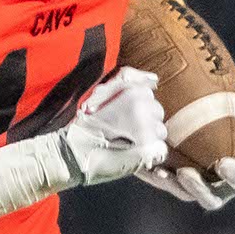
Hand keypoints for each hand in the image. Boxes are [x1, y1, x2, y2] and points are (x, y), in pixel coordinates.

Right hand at [59, 67, 168, 185]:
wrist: (74, 153)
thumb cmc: (85, 125)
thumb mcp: (102, 92)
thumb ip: (128, 79)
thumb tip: (154, 79)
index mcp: (134, 93)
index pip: (149, 97)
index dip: (137, 108)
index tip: (121, 116)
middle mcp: (144, 109)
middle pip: (157, 114)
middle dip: (145, 122)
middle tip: (123, 131)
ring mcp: (148, 131)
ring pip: (160, 132)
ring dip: (148, 137)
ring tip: (127, 143)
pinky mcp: (149, 151)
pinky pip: (160, 150)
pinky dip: (150, 154)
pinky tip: (133, 154)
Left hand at [136, 89, 234, 211]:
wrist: (216, 129)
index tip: (223, 163)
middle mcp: (222, 187)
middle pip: (211, 199)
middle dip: (198, 189)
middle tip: (185, 173)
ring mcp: (199, 188)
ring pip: (185, 194)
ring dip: (173, 185)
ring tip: (161, 172)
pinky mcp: (179, 183)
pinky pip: (168, 184)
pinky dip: (158, 177)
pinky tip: (149, 167)